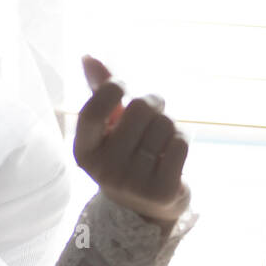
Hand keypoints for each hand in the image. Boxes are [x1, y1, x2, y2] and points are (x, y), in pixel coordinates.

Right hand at [74, 55, 191, 226]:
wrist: (143, 209)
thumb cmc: (125, 156)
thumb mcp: (108, 128)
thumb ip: (100, 92)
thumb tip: (88, 56)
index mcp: (84, 152)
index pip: (94, 109)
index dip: (113, 88)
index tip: (122, 87)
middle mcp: (104, 170)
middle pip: (140, 108)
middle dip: (153, 106)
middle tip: (151, 118)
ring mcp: (133, 183)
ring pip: (165, 124)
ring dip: (169, 126)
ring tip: (160, 143)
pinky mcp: (162, 191)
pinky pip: (181, 143)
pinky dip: (181, 141)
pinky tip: (171, 157)